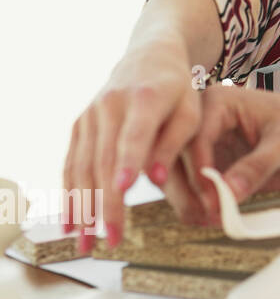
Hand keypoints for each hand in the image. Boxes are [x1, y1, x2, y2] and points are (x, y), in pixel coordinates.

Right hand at [63, 42, 200, 251]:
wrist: (149, 56)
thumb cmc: (178, 90)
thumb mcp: (190, 112)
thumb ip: (174, 145)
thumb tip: (156, 181)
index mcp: (145, 98)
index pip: (134, 134)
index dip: (128, 161)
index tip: (123, 189)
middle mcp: (111, 106)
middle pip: (105, 160)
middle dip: (106, 203)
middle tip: (112, 239)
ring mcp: (90, 116)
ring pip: (82, 167)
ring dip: (82, 207)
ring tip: (87, 242)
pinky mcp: (79, 125)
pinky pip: (71, 164)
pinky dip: (69, 194)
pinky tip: (72, 222)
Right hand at [188, 84, 279, 221]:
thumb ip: (257, 166)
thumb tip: (228, 193)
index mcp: (219, 103)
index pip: (194, 137)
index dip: (198, 171)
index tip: (211, 198)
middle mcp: (204, 123)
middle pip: (175, 159)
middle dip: (188, 191)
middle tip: (208, 215)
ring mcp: (207, 146)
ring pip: (178, 178)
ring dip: (189, 202)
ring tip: (214, 220)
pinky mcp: (214, 167)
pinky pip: (196, 190)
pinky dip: (201, 207)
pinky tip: (216, 219)